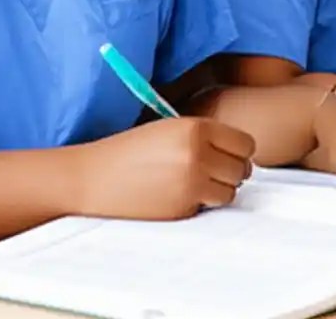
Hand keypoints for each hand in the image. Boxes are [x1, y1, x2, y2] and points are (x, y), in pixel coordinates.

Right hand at [71, 118, 254, 219]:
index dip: (239, 152)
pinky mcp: (181, 208)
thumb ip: (204, 136)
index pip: (246, 144)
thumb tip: (243, 152)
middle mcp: (197, 154)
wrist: (89, 178)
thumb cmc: (129, 152)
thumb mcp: (169, 130)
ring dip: (219, 190)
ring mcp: (191, 183)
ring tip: (194, 184)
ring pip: (230, 192)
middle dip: (231, 172)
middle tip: (210, 173)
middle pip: (243, 169)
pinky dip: (199, 204)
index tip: (227, 156)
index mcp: (195, 128)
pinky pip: (208, 207)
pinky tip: (176, 196)